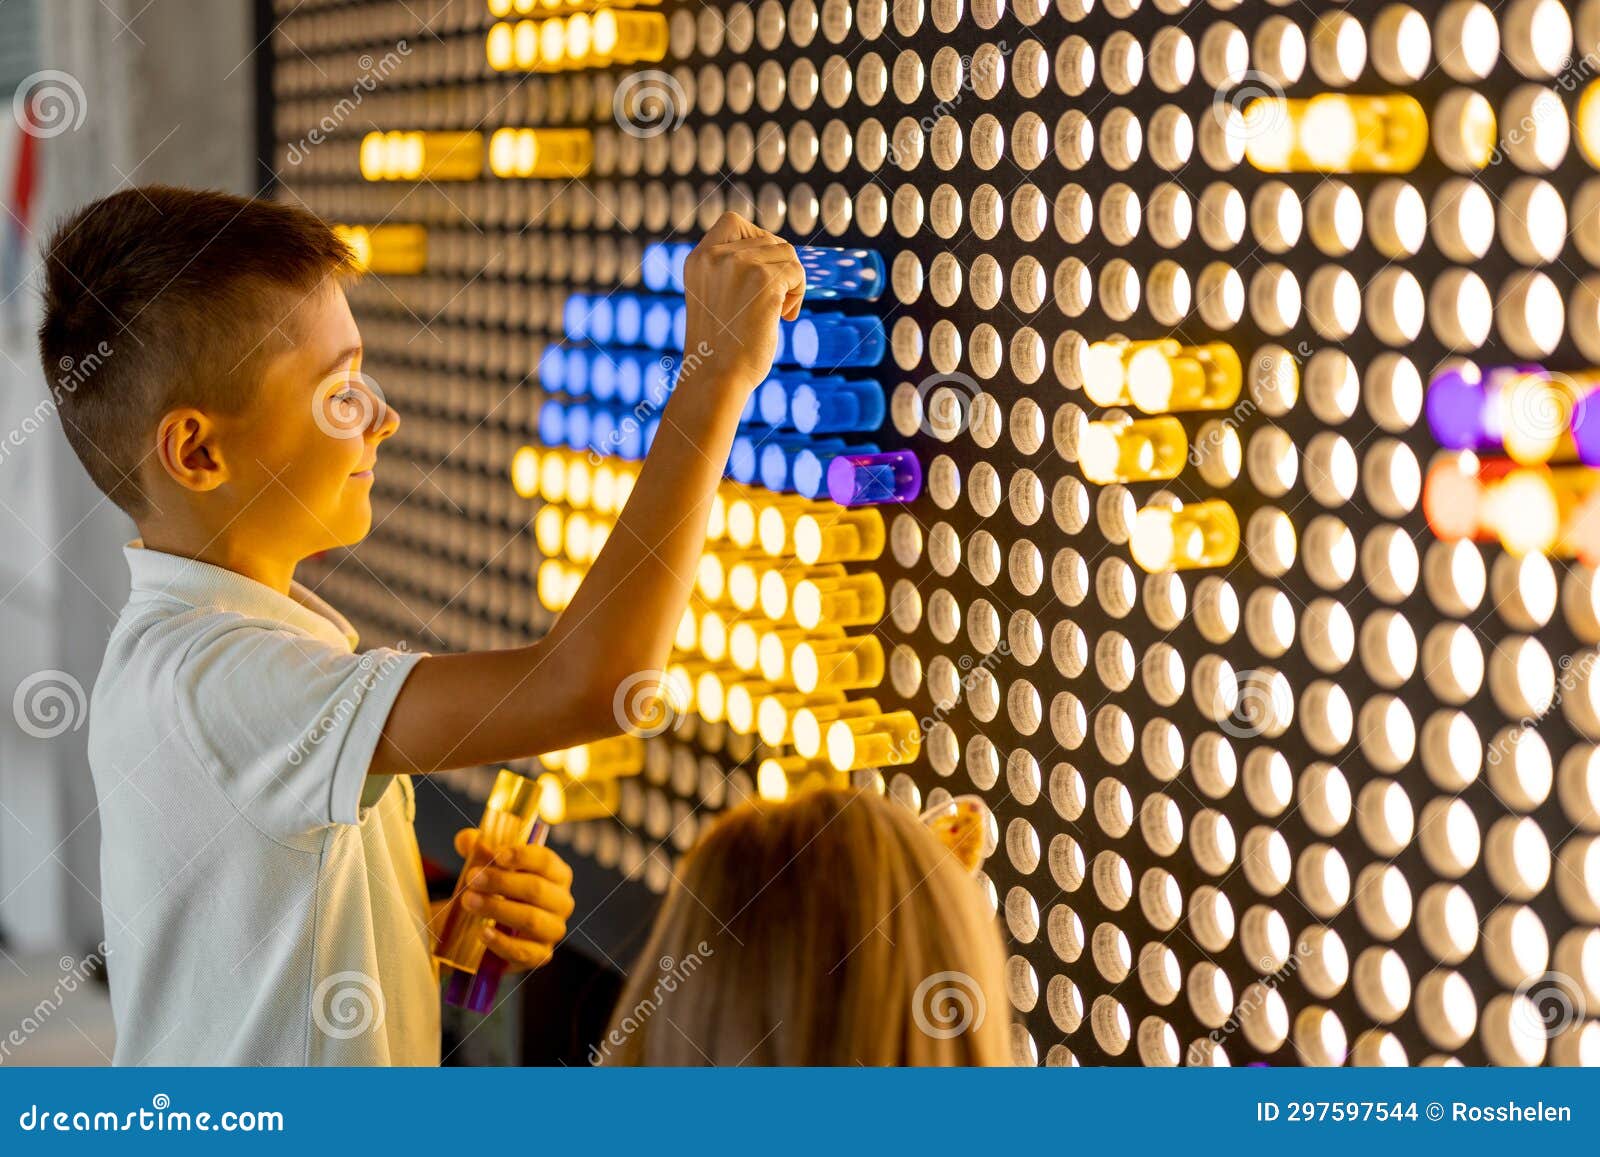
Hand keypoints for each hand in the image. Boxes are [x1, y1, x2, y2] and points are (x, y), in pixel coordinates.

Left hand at [451, 828, 574, 972]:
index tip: (497, 854)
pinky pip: (525, 952)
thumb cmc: (493, 889)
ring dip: (498, 909)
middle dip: (502, 882)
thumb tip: (470, 841)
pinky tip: (482, 932)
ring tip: (469, 901)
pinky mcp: (540, 955)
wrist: (485, 927)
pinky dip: (502, 943)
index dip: (522, 856)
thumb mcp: (485, 864)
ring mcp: (553, 930)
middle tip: (472, 878)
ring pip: (532, 919)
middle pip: (537, 889)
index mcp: (557, 873)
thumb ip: (477, 848)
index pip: (546, 861)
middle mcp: (561, 901)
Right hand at [678, 210, 805, 397]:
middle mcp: (716, 256)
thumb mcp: (716, 297)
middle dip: (778, 269)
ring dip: (791, 283)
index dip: (756, 241)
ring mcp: (739, 265)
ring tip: (779, 311)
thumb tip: (779, 250)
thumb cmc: (720, 347)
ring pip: (787, 254)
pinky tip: (784, 317)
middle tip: (774, 302)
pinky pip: (797, 272)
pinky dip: (798, 294)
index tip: (761, 272)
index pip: (734, 222)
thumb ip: (732, 270)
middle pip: (769, 240)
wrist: (716, 378)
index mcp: (698, 259)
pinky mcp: (764, 281)